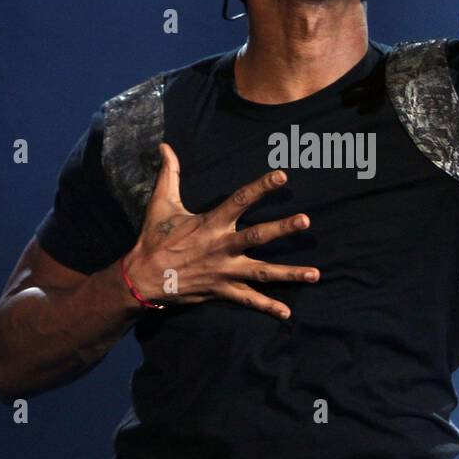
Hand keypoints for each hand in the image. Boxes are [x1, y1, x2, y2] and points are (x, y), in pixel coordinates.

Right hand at [122, 142, 318, 319]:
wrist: (142, 279)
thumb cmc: (154, 239)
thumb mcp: (161, 204)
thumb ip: (169, 173)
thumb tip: (165, 145)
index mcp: (210, 224)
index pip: (239, 200)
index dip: (260, 187)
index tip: (282, 176)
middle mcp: (221, 247)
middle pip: (257, 236)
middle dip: (282, 228)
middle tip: (305, 221)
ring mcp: (224, 271)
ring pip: (262, 272)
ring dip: (289, 274)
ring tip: (315, 274)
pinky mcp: (222, 290)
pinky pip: (248, 300)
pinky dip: (267, 306)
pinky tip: (287, 313)